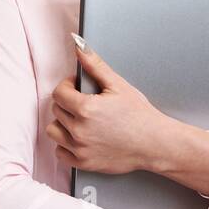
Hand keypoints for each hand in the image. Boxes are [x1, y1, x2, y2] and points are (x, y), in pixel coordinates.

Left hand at [43, 34, 177, 174]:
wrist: (155, 143)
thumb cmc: (140, 115)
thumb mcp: (118, 85)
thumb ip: (94, 64)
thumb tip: (79, 45)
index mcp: (85, 108)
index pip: (58, 93)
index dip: (67, 86)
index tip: (77, 87)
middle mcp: (79, 130)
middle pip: (56, 110)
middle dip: (67, 102)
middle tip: (84, 102)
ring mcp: (80, 148)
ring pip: (54, 130)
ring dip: (63, 123)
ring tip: (80, 120)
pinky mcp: (83, 163)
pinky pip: (60, 152)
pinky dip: (66, 144)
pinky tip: (80, 137)